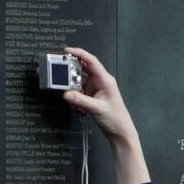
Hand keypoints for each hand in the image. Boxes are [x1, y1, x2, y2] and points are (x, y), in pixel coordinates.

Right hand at [61, 47, 150, 183]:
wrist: (120, 132)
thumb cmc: (115, 118)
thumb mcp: (96, 108)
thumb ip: (80, 100)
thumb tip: (66, 94)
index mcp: (105, 80)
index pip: (91, 61)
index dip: (79, 53)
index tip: (67, 51)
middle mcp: (100, 82)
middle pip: (82, 71)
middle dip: (72, 75)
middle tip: (63, 79)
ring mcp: (96, 89)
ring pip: (79, 83)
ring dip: (74, 90)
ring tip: (73, 99)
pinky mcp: (92, 97)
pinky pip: (79, 93)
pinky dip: (76, 98)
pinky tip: (79, 107)